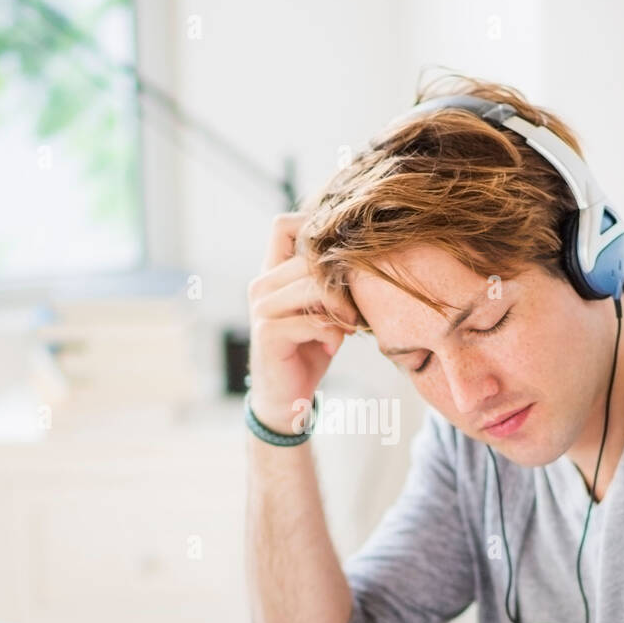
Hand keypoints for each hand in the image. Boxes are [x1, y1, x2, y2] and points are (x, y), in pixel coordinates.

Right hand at [247, 213, 356, 435]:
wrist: (285, 398)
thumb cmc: (309, 349)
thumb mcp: (322, 308)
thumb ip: (329, 281)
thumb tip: (362, 253)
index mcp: (271, 272)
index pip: (284, 224)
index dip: (314, 229)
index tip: (342, 260)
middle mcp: (261, 285)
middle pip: (311, 258)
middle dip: (343, 282)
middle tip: (357, 310)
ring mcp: (261, 308)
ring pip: (313, 286)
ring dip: (341, 308)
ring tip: (349, 327)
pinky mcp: (268, 333)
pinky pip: (313, 321)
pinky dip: (332, 333)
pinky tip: (332, 346)